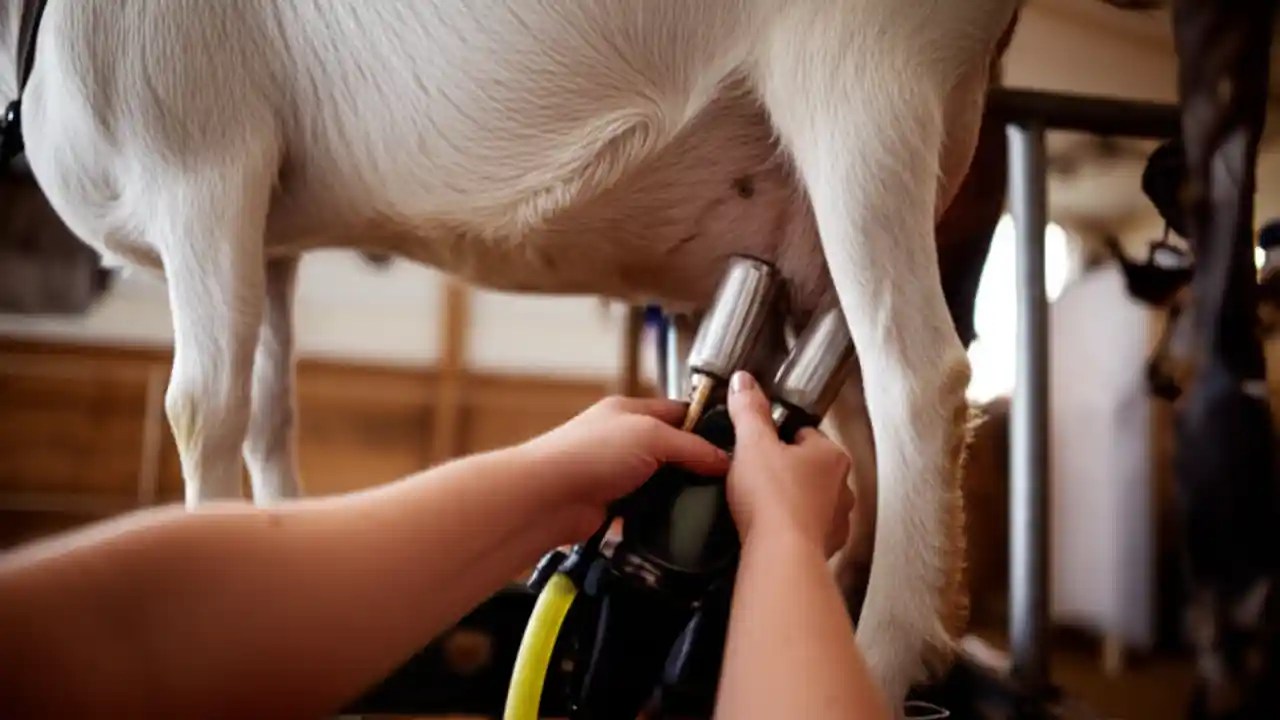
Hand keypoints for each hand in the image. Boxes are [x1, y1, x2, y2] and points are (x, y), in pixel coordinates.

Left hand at [520, 395, 730, 527]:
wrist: (548, 497)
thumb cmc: (591, 453)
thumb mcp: (651, 436)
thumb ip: (690, 446)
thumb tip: (723, 460)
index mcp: (631, 411)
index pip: (678, 411)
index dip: (706, 423)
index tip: (734, 442)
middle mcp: (624, 439)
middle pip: (671, 448)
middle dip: (696, 463)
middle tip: (729, 479)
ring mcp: (617, 473)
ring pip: (661, 481)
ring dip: (679, 492)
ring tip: (714, 504)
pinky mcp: (613, 504)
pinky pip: (647, 508)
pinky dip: (662, 514)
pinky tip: (685, 522)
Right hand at [725, 371, 852, 555]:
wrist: (780, 556)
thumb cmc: (772, 499)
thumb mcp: (752, 444)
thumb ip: (749, 410)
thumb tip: (744, 382)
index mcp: (830, 455)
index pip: (805, 434)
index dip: (777, 438)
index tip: (758, 445)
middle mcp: (842, 487)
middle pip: (809, 467)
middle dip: (786, 470)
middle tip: (755, 476)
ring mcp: (837, 519)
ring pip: (811, 500)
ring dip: (791, 501)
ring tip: (760, 506)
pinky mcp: (826, 547)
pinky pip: (808, 530)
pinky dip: (792, 530)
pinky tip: (770, 530)